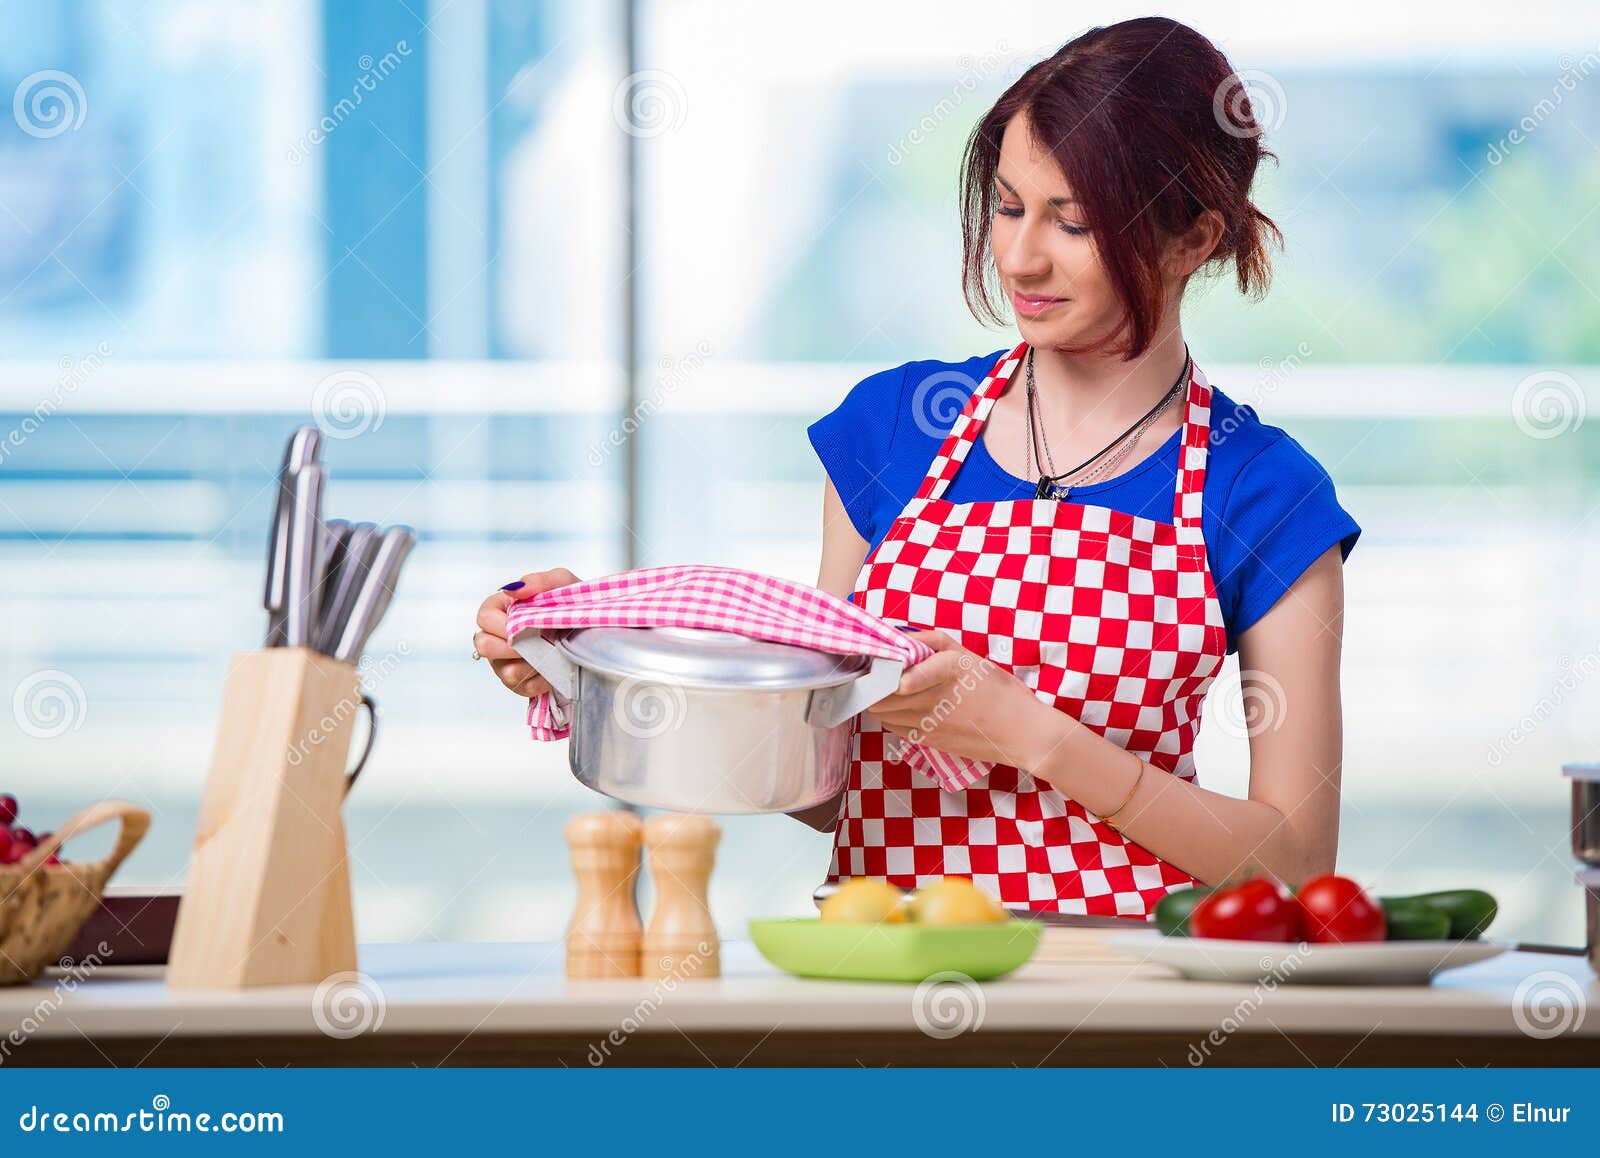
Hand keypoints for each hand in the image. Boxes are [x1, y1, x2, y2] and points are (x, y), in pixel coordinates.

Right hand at [474, 568, 580, 697]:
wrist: (597, 629)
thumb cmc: (574, 602)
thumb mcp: (562, 583)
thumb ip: (538, 582)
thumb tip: (513, 590)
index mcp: (503, 609)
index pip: (484, 616)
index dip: (499, 623)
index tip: (522, 625)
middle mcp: (498, 637)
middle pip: (483, 645)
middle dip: (510, 646)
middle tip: (536, 641)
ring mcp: (506, 662)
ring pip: (504, 671)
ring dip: (531, 663)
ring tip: (552, 653)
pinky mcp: (521, 683)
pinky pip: (524, 687)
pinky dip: (542, 679)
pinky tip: (555, 668)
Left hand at [865, 630, 1067, 768]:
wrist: (1020, 733)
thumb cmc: (998, 691)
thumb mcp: (970, 656)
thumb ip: (934, 641)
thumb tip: (899, 635)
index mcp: (948, 670)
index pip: (900, 677)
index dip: (879, 669)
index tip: (873, 660)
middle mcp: (934, 698)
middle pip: (880, 694)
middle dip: (872, 681)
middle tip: (872, 669)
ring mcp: (928, 723)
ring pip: (881, 711)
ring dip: (877, 698)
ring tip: (882, 686)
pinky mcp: (927, 740)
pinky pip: (892, 725)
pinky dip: (888, 713)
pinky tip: (899, 705)